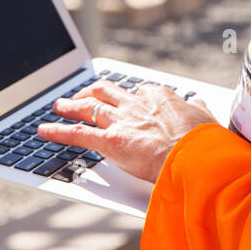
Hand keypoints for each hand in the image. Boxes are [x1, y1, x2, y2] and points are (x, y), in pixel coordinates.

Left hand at [37, 80, 217, 184]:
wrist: (195, 158)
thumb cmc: (203, 144)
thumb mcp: (207, 120)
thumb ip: (199, 109)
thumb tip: (198, 102)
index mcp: (161, 98)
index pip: (140, 91)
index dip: (130, 95)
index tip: (126, 98)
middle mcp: (137, 104)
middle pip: (108, 92)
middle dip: (93, 92)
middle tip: (83, 94)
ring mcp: (122, 121)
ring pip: (89, 107)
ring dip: (71, 105)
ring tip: (59, 105)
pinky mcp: (110, 141)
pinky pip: (77, 133)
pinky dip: (58, 131)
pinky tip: (43, 130)